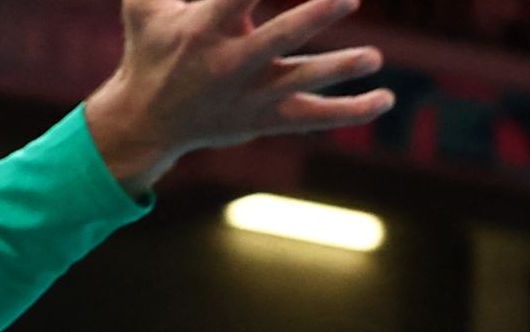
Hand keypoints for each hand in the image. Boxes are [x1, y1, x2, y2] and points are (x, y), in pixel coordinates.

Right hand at [85, 0, 393, 193]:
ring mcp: (252, 94)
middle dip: (314, 16)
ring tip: (373, 58)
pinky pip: (315, 117)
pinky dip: (351, 111)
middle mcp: (230, 62)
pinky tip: (384, 99)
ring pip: (301, 82)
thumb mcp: (145, 5)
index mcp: (203, 27)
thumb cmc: (151, 49)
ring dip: (339, 70)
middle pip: (278, 38)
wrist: (147, 121)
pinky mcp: (267, 119)